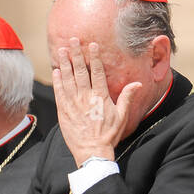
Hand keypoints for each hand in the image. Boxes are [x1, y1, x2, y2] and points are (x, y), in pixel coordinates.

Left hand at [52, 38, 142, 167]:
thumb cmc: (109, 135)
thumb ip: (127, 97)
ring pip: (67, 79)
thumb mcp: (122, 116)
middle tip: (72, 41)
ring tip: (61, 51)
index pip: (98, 72)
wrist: (93, 152)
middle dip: (76, 54)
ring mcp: (73, 103)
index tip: (92, 45)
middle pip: (80, 71)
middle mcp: (86, 97)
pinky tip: (56, 71)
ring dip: (64, 63)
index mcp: (101, 97)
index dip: (95, 57)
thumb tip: (137, 83)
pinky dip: (57, 81)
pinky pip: (59, 92)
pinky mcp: (64, 111)